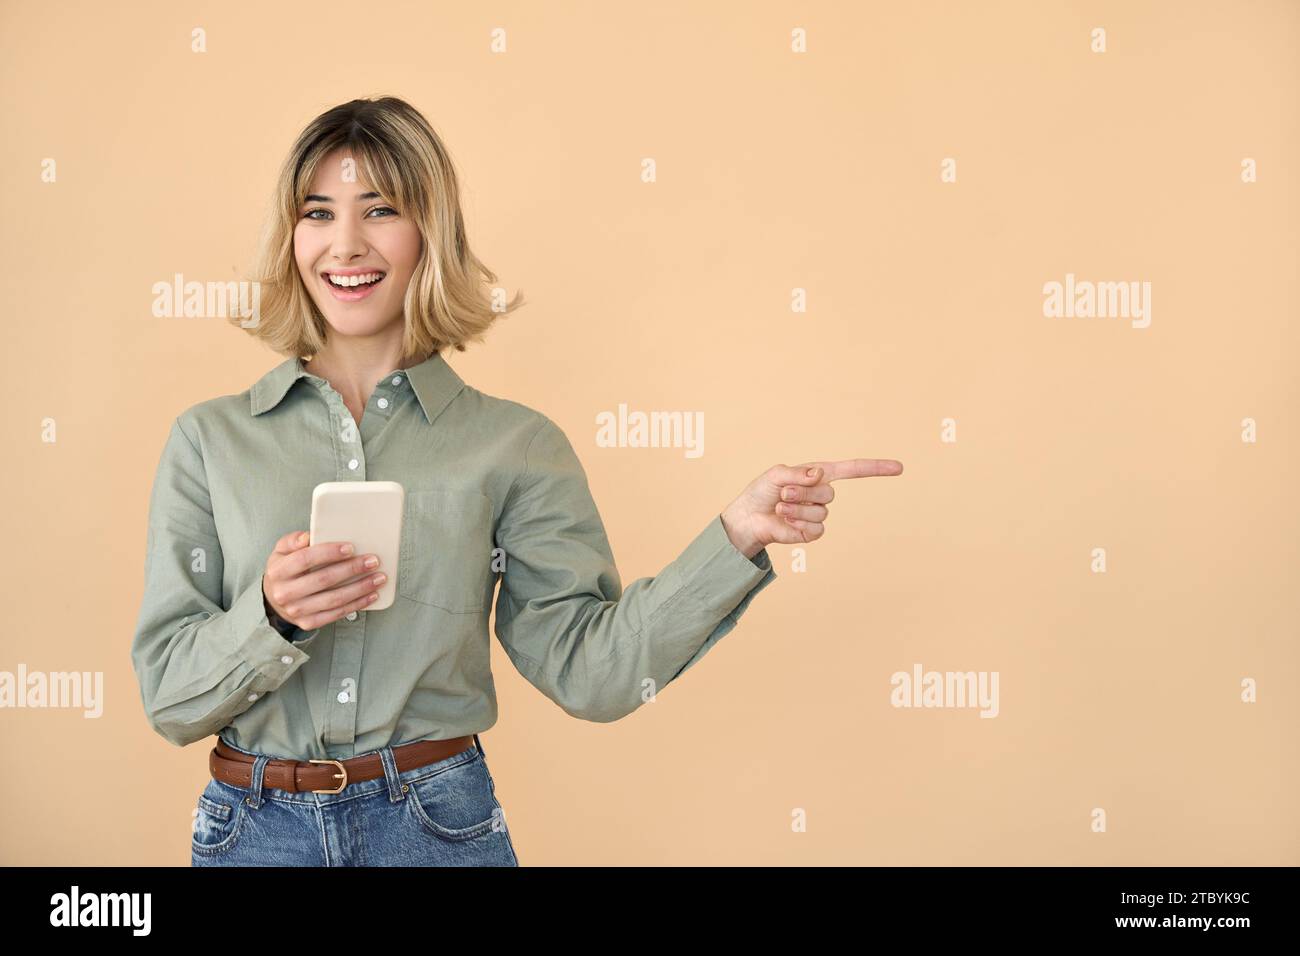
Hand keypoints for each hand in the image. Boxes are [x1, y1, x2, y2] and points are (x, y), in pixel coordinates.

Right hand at [262, 531, 386, 631]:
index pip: (305, 559)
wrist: (274, 599)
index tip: (350, 548)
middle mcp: (285, 593)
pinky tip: (371, 595)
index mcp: (279, 571)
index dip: (329, 553)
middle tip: (373, 561)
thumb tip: (308, 537)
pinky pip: (336, 614)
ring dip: (360, 588)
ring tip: (379, 578)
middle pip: (323, 580)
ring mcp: (297, 611)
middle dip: (352, 569)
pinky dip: (357, 605)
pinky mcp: (308, 623)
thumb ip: (293, 540)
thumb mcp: (281, 551)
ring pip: (334, 599)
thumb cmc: (285, 570)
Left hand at [719, 459, 903, 558]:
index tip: (898, 468)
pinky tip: (785, 520)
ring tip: (781, 506)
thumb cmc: (761, 492)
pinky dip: (798, 523)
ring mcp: (818, 514)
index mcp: (818, 475)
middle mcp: (821, 494)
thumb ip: (797, 473)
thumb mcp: (776, 475)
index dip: (875, 468)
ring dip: (796, 508)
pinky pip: (816, 529)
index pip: (852, 470)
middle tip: (783, 494)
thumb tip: (818, 474)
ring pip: (821, 512)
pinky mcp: (811, 532)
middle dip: (802, 493)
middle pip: (828, 493)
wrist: (749, 518)